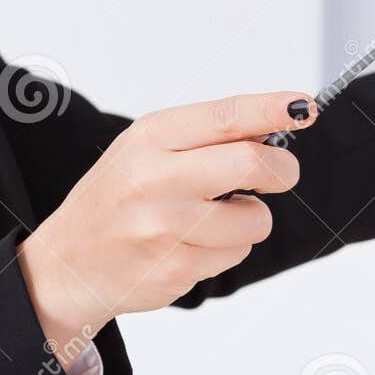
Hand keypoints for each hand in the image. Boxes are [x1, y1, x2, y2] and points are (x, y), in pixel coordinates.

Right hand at [17, 91, 317, 355]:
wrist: (68, 264)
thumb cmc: (118, 199)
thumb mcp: (147, 150)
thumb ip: (206, 136)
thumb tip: (278, 121)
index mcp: (151, 137)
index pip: (227, 116)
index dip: (273, 109)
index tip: (305, 107)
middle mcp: (154, 178)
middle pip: (252, 163)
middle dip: (281, 170)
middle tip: (280, 175)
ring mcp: (163, 226)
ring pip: (255, 218)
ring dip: (250, 220)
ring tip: (212, 219)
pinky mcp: (174, 267)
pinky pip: (236, 254)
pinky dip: (227, 250)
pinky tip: (190, 246)